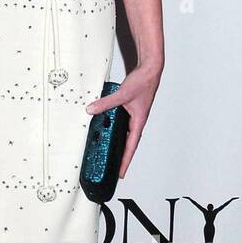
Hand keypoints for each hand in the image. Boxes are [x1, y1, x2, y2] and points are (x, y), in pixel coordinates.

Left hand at [84, 62, 162, 178]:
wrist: (150, 69)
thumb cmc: (143, 82)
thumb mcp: (123, 94)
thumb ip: (106, 103)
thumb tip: (91, 110)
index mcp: (138, 121)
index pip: (131, 146)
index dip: (125, 160)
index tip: (121, 173)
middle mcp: (137, 120)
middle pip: (128, 143)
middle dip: (122, 156)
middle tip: (114, 168)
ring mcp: (134, 114)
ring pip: (124, 132)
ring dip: (118, 142)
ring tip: (109, 152)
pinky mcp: (129, 107)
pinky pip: (122, 122)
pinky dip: (114, 127)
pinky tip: (106, 127)